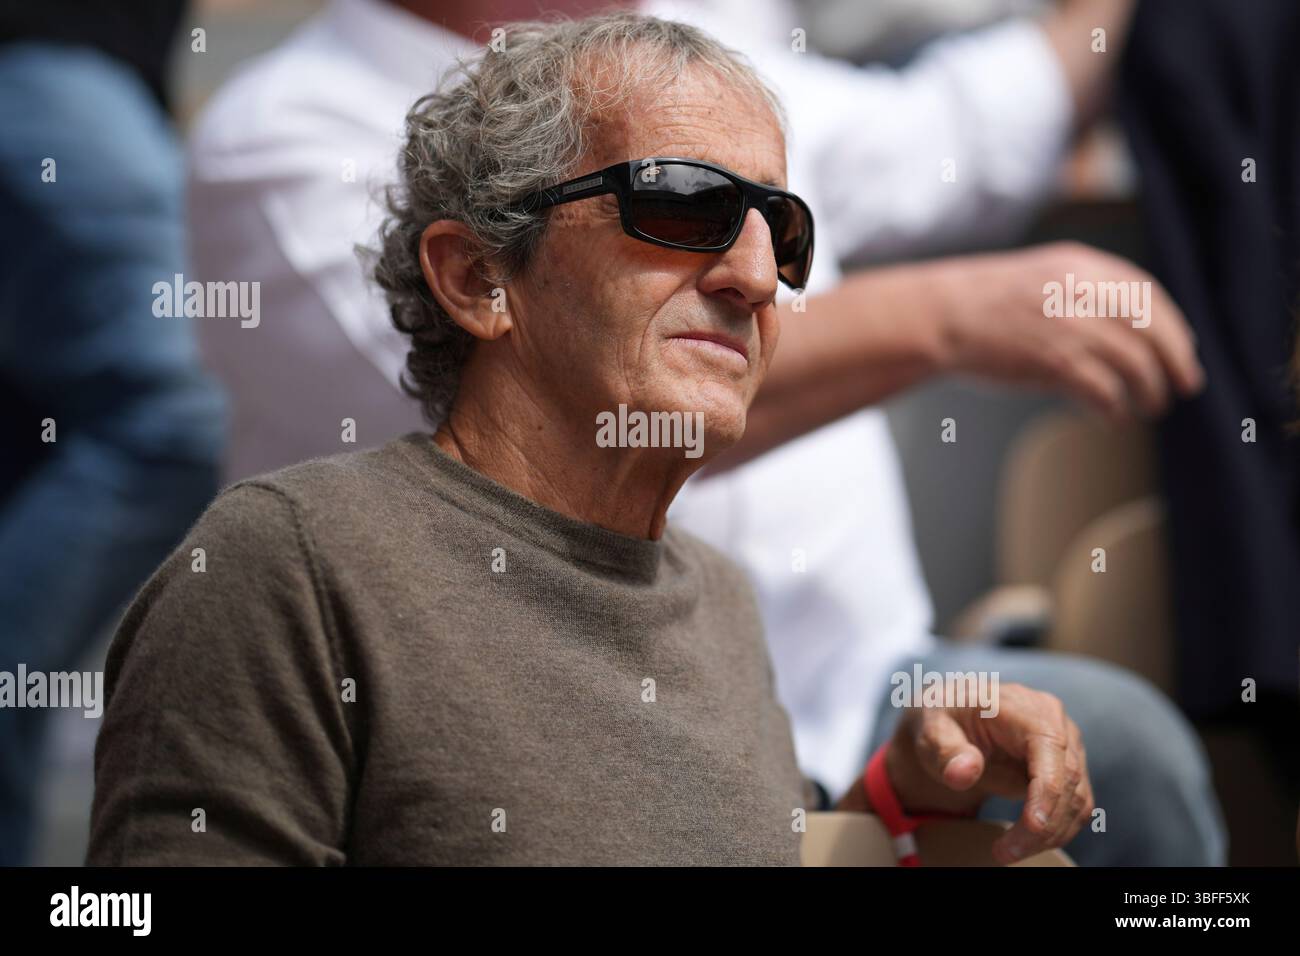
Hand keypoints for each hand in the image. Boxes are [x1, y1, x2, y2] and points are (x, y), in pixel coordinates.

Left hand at [839, 683, 1094, 863]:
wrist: (952, 719)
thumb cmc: (942, 722)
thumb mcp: (932, 732)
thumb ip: (946, 751)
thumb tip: (964, 773)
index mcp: (1025, 707)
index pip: (1051, 749)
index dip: (1048, 791)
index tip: (1032, 828)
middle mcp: (1056, 723)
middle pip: (1068, 780)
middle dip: (1043, 825)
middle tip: (1004, 853)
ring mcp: (1067, 746)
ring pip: (1077, 799)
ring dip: (1050, 833)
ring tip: (1008, 851)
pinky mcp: (1067, 768)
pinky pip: (1073, 805)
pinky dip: (1055, 829)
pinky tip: (1024, 842)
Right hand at [933, 241, 1203, 421]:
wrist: (939, 315)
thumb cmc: (978, 304)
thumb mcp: (1036, 278)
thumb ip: (1077, 294)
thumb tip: (1115, 331)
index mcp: (1081, 266)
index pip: (1147, 293)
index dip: (1172, 323)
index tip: (1182, 346)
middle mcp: (1084, 292)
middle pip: (1154, 327)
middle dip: (1177, 359)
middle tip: (1186, 384)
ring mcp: (1071, 327)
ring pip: (1137, 363)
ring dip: (1151, 390)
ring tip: (1152, 406)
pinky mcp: (1056, 361)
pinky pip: (1104, 390)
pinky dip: (1115, 407)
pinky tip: (1113, 417)